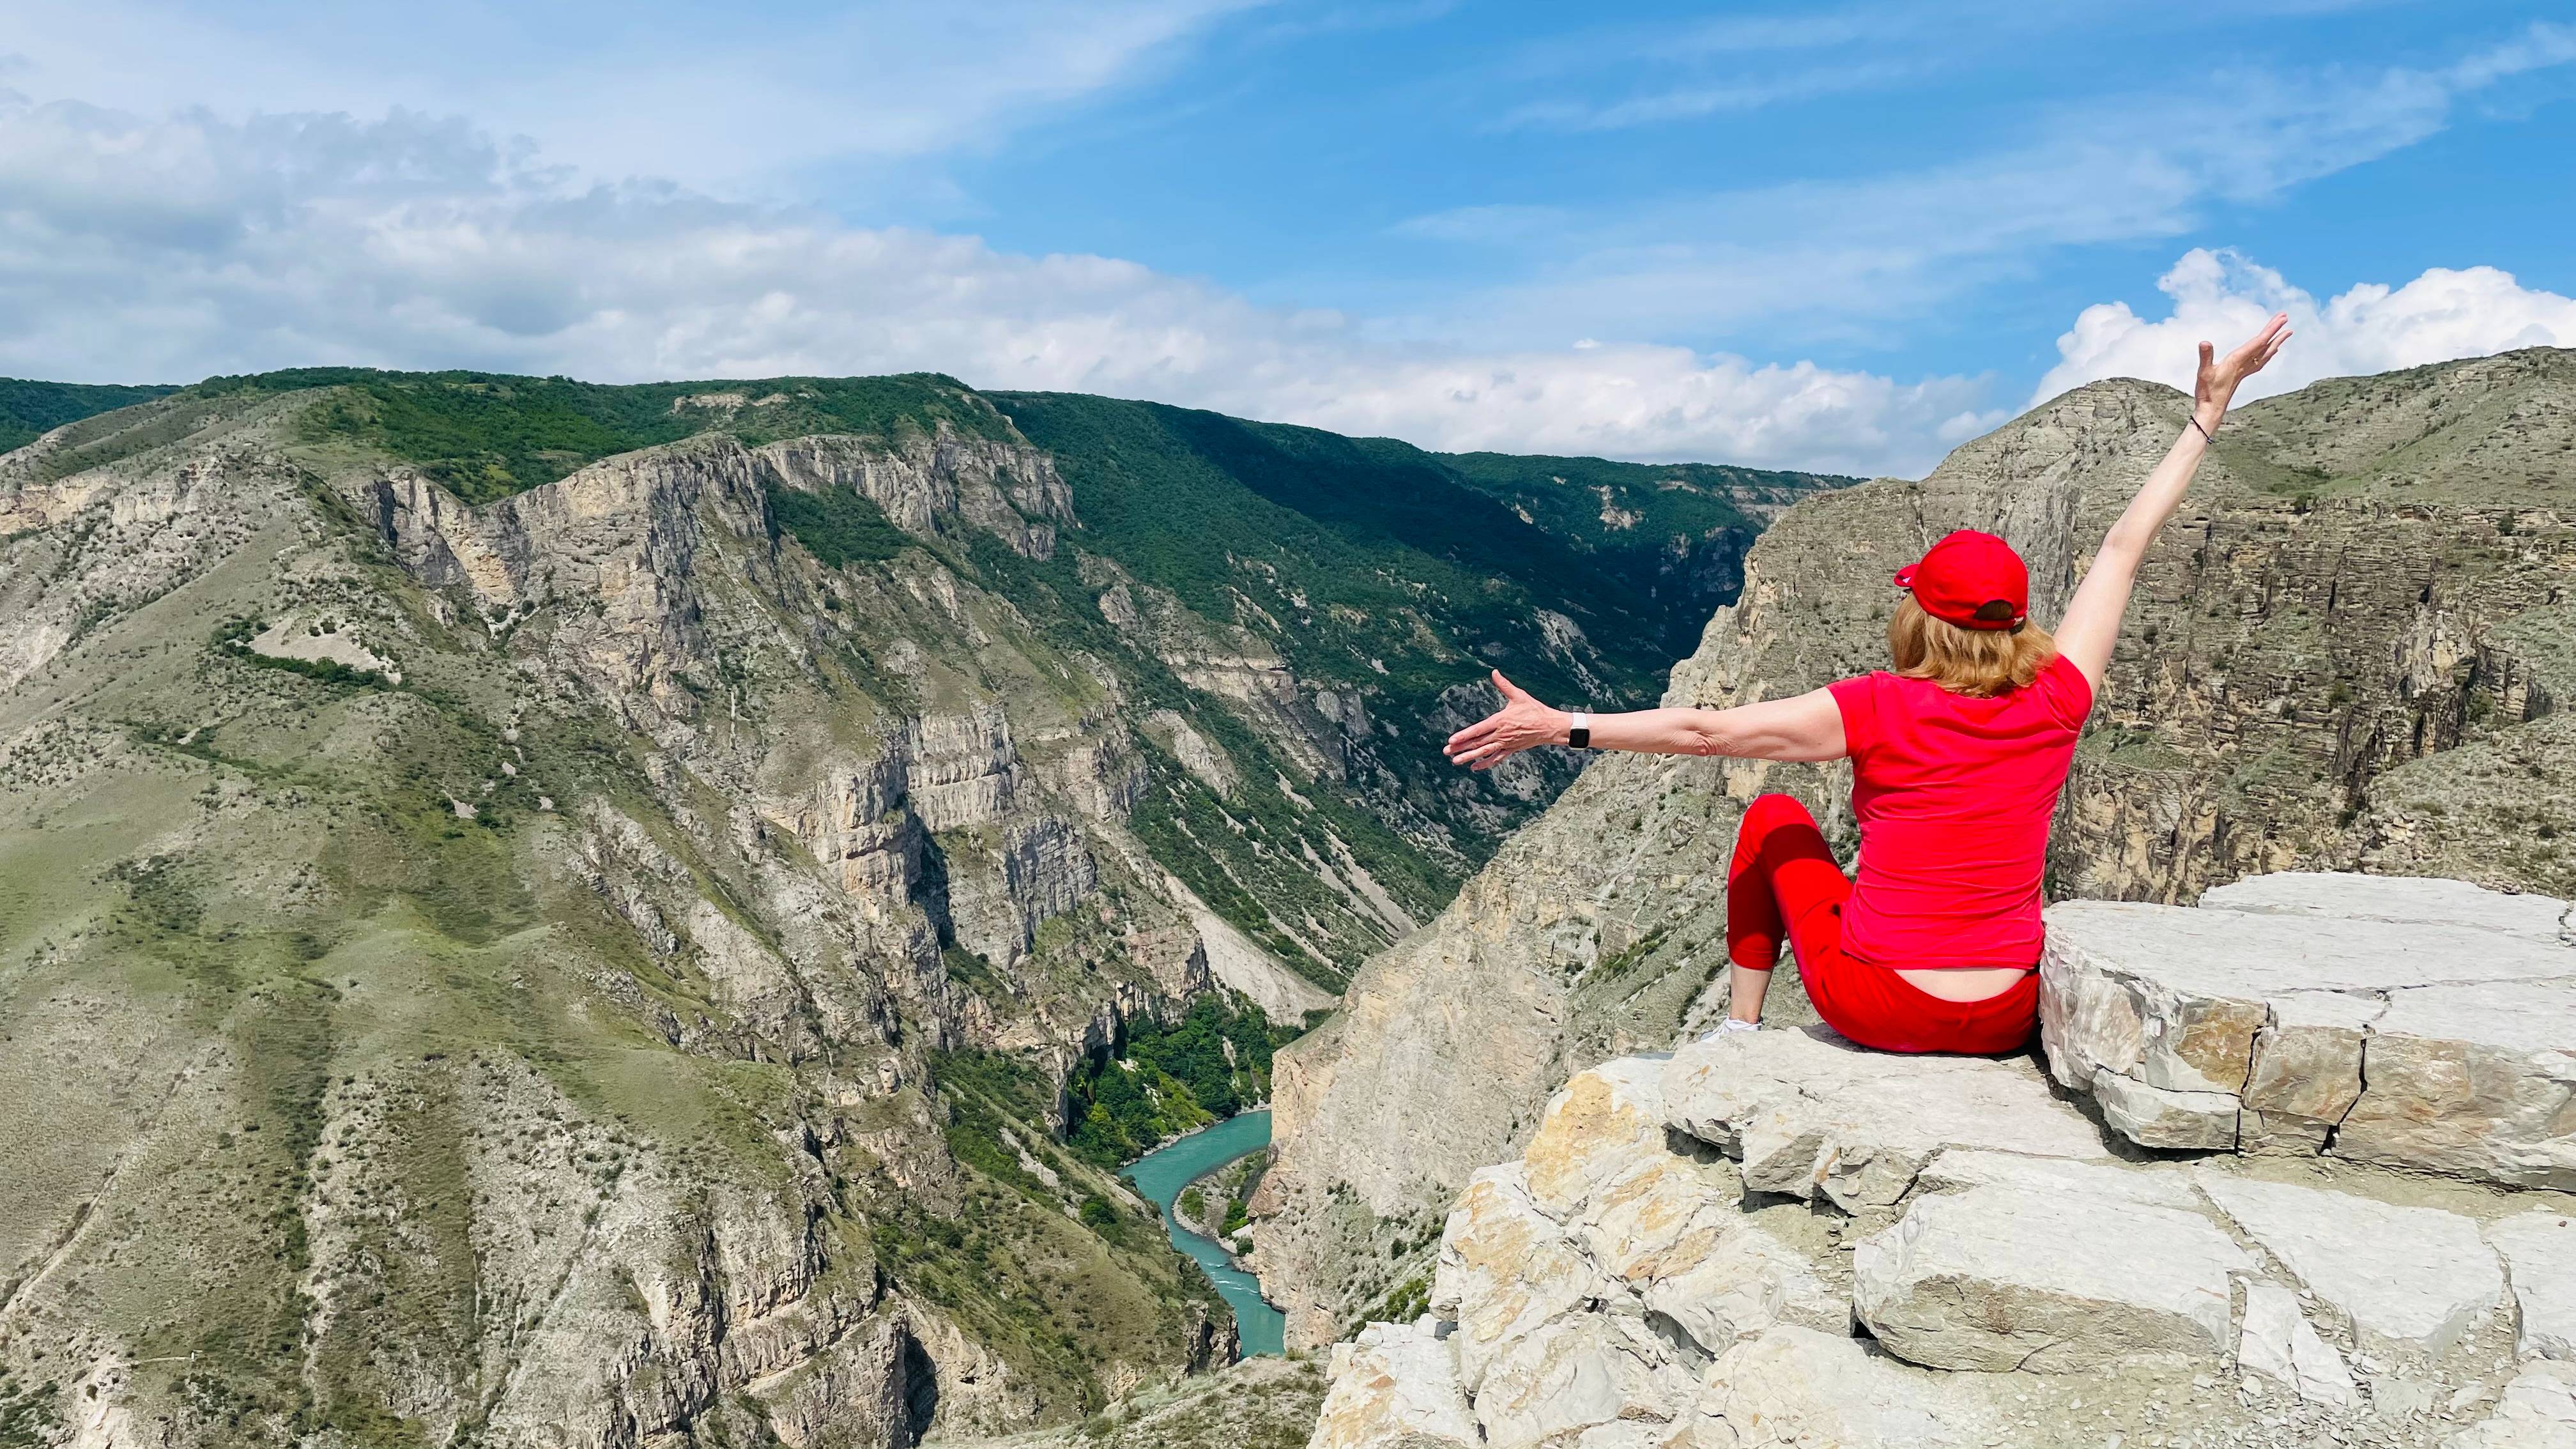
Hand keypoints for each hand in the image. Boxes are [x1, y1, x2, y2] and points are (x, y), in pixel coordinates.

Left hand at [1443, 670, 1565, 770]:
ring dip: (1469, 757)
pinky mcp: (1511, 749)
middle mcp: (1501, 734)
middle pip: (1478, 743)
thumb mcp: (1519, 695)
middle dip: (1461, 747)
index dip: (1464, 735)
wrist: (1550, 726)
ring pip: (1484, 752)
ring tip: (1456, 762)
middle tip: (1446, 751)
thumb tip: (1494, 672)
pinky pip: (1496, 758)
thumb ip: (1504, 685)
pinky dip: (1485, 764)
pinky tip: (1474, 767)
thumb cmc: (1534, 709)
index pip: (1478, 730)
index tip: (1452, 739)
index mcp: (1500, 721)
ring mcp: (1506, 744)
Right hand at [2195, 312, 2292, 418]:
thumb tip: (2204, 343)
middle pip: (2265, 344)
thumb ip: (2205, 357)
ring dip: (2277, 341)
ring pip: (2266, 352)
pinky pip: (2261, 360)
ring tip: (2287, 332)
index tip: (2282, 318)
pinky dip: (2268, 352)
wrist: (2211, 410)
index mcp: (2237, 360)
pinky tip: (2271, 351)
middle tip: (2285, 317)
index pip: (2258, 341)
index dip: (2271, 329)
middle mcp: (2245, 364)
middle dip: (2276, 330)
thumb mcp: (2203, 372)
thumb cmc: (2207, 392)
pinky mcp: (2242, 373)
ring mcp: (2245, 369)